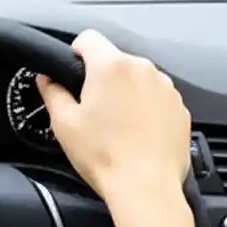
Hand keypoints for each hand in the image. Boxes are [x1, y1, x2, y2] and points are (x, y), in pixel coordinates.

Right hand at [38, 30, 190, 209]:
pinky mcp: (180, 107)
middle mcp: (142, 69)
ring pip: (137, 79)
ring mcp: (165, 87)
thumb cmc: (106, 157)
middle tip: (92, 109)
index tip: (74, 70)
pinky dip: (146, 109)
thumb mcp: (64, 124)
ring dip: (126, 93)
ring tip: (117, 126)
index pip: (89, 38)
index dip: (76, 52)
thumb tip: (47, 79)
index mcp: (111, 66)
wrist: (146, 188)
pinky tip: (137, 133)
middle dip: (102, 78)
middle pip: (115, 60)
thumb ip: (52, 92)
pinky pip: (157, 98)